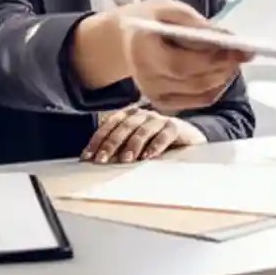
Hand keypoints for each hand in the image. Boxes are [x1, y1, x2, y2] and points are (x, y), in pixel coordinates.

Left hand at [81, 106, 206, 163]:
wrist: (187, 139)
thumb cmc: (155, 143)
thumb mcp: (135, 145)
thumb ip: (118, 148)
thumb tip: (95, 160)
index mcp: (129, 117)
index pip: (110, 124)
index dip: (98, 139)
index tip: (88, 156)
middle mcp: (143, 115)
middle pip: (124, 126)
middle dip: (111, 143)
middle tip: (103, 159)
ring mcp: (159, 119)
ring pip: (143, 129)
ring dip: (132, 144)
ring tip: (126, 159)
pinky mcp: (175, 126)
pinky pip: (165, 133)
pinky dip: (156, 144)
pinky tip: (149, 156)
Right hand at [117, 0, 250, 111]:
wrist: (124, 40)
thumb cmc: (149, 20)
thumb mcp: (168, 9)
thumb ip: (195, 22)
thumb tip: (226, 35)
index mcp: (143, 53)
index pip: (181, 64)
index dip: (213, 58)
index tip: (238, 46)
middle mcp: (146, 80)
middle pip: (195, 82)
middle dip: (224, 67)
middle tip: (245, 52)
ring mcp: (154, 95)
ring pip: (200, 93)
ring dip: (224, 77)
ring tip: (237, 59)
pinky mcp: (163, 103)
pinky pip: (198, 100)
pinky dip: (216, 88)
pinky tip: (223, 72)